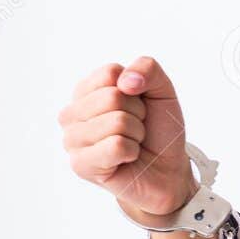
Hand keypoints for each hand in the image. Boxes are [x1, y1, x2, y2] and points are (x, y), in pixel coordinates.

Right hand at [58, 57, 195, 222]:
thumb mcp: (162, 91)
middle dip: (138, 114)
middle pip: (113, 97)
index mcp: (86, 90)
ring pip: (117, 122)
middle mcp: (72, 113)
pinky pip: (116, 146)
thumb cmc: (158, 130)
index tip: (139, 105)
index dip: (136, 89)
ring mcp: (72, 139)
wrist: (167, 169)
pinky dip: (132, 151)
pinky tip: (127, 158)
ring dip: (136, 134)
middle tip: (137, 128)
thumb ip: (148, 68)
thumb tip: (125, 81)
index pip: (110, 73)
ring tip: (132, 142)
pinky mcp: (80, 164)